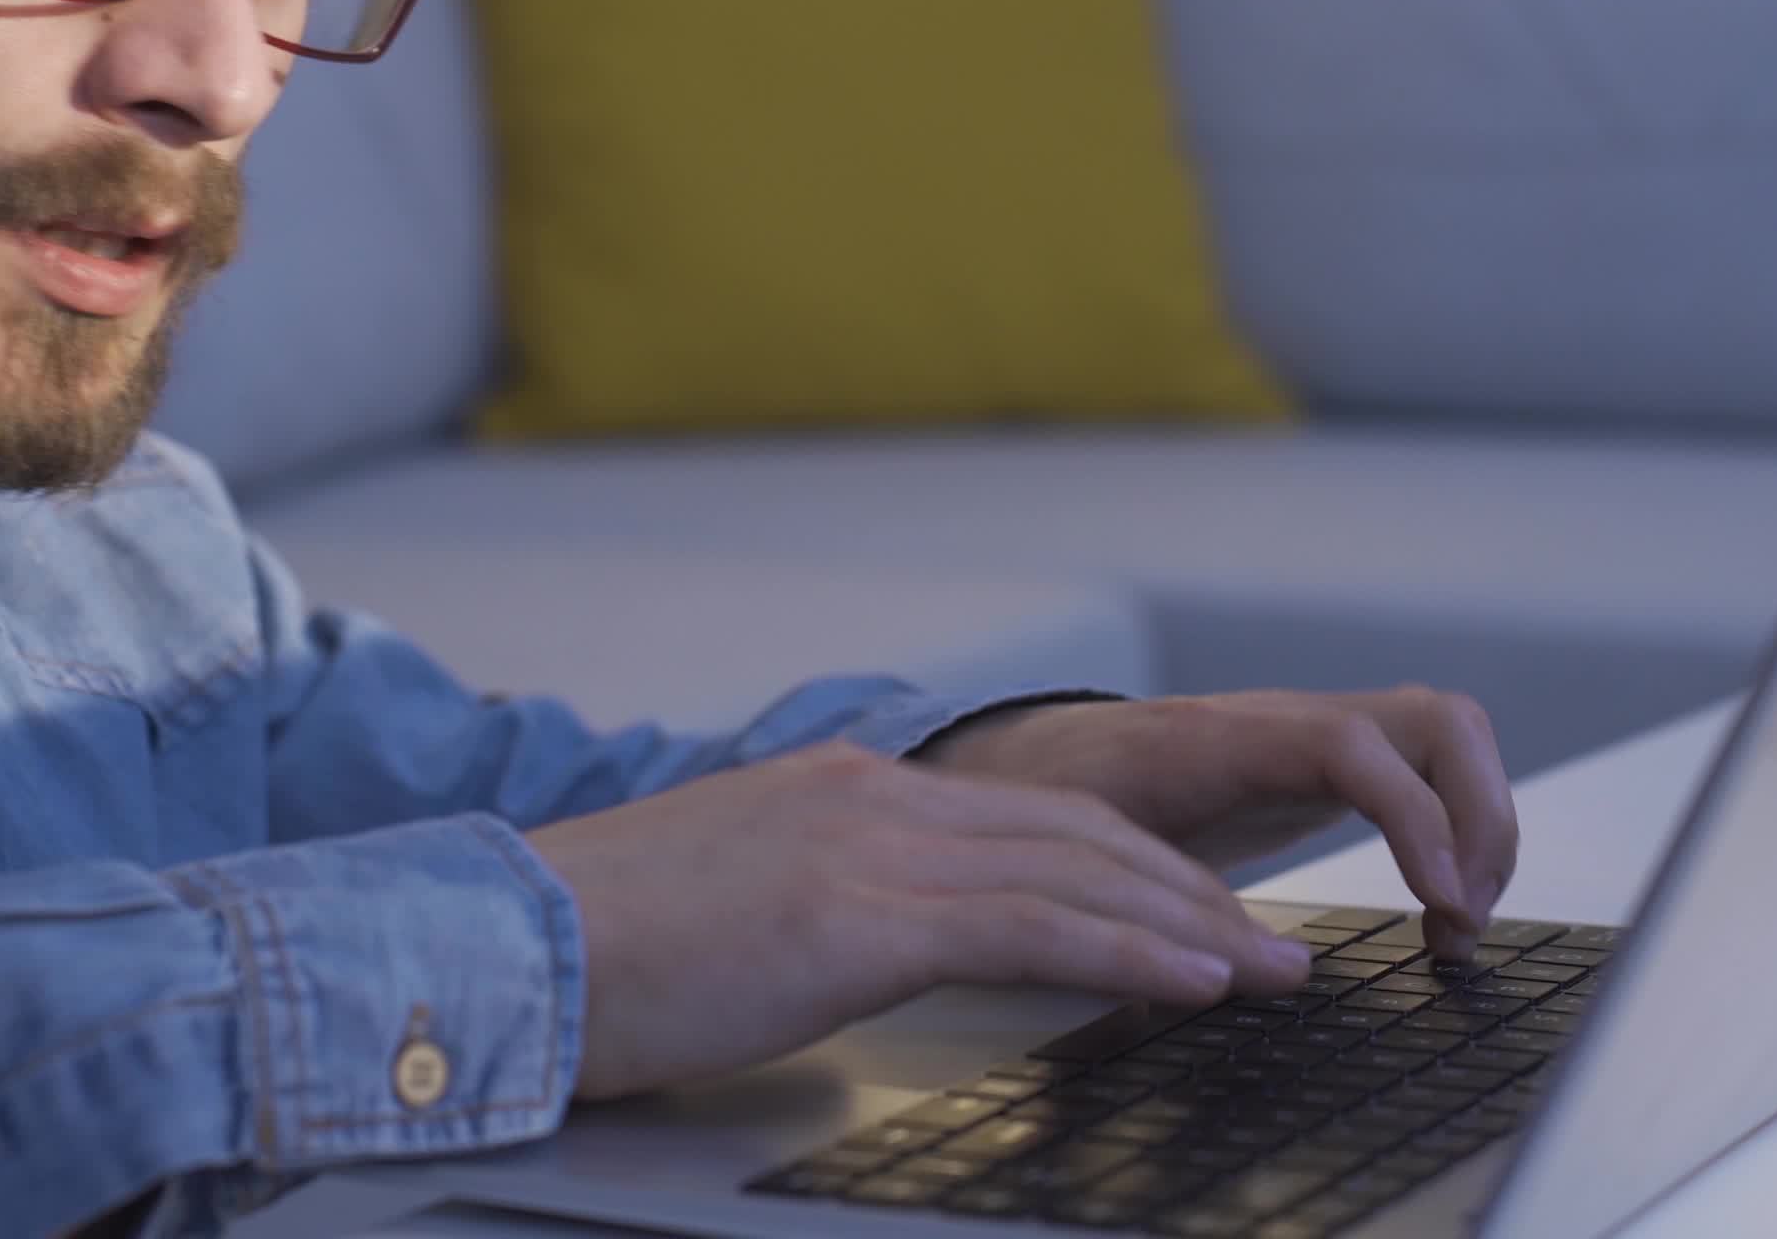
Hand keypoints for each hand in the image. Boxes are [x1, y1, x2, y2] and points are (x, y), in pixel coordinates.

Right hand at [524, 741, 1317, 1100]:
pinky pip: (1037, 930)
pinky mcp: (860, 916)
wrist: (502, 950)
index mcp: (840, 792)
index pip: (1023, 820)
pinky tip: (1198, 984)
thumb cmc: (594, 956)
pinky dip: (1135, 953)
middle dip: (1191, 889)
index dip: (1129, 865)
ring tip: (1272, 968)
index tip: (1199, 911)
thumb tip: (864, 954)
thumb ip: (817, 909)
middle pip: (1076, 833)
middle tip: (1274, 940)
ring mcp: (868, 847)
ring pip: (1078, 873)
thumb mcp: (732, 908)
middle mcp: (869, 797)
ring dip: (1195, 924)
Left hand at [917, 689, 1518, 947]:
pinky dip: (1458, 839)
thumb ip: (1122, 894)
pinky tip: (1438, 917)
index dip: (1415, 816)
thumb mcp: (1069, 850)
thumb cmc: (1048, 803)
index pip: (1349, 744)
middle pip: (1437, 723)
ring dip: (1483, 832)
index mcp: (1219, 740)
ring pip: (1448, 741)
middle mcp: (1286, 724)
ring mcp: (1318, 739)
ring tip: (1457, 930)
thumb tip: (1189, 964)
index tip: (1442, 904)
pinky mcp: (1331, 770)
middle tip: (1460, 923)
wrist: (1035, 762)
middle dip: (1481, 822)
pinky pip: (1429, 775)